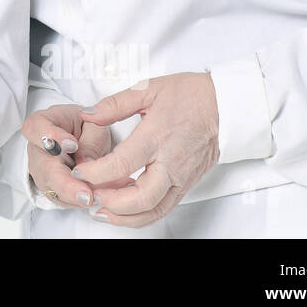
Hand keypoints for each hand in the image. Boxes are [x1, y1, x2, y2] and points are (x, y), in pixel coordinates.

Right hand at [22, 104, 119, 207]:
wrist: (82, 139)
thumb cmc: (85, 127)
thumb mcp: (94, 126)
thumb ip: (91, 140)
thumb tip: (86, 163)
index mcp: (42, 122)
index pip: (36, 128)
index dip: (52, 137)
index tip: (73, 145)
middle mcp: (36, 148)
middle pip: (44, 166)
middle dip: (65, 183)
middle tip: (85, 194)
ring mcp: (40, 170)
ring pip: (52, 187)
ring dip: (72, 196)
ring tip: (93, 199)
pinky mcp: (50, 188)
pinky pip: (61, 198)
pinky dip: (77, 201)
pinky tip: (93, 199)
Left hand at [72, 72, 219, 226]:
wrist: (225, 105)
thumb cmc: (189, 95)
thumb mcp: (147, 88)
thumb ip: (114, 104)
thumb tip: (87, 115)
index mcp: (158, 135)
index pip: (123, 163)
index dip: (97, 173)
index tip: (81, 171)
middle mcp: (172, 161)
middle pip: (141, 197)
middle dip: (111, 203)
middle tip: (91, 195)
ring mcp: (182, 177)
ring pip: (154, 210)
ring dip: (126, 217)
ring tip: (102, 212)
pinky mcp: (188, 184)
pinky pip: (165, 207)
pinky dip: (143, 214)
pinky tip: (125, 210)